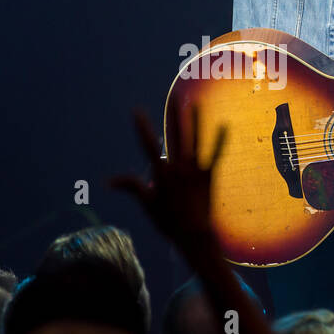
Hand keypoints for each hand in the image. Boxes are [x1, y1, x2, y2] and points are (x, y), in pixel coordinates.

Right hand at [111, 104, 226, 256]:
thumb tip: (108, 182)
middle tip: (174, 97)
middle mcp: (178, 167)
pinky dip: (220, 141)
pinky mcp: (208, 176)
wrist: (193, 236)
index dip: (142, 127)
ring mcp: (194, 171)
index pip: (149, 145)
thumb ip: (131, 186)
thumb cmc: (167, 221)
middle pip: (176, 136)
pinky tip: (225, 125)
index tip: (136, 111)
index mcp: (162, 172)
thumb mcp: (146, 203)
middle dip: (173, 115)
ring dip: (196, 122)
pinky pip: (215, 155)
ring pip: (195, 141)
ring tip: (196, 104)